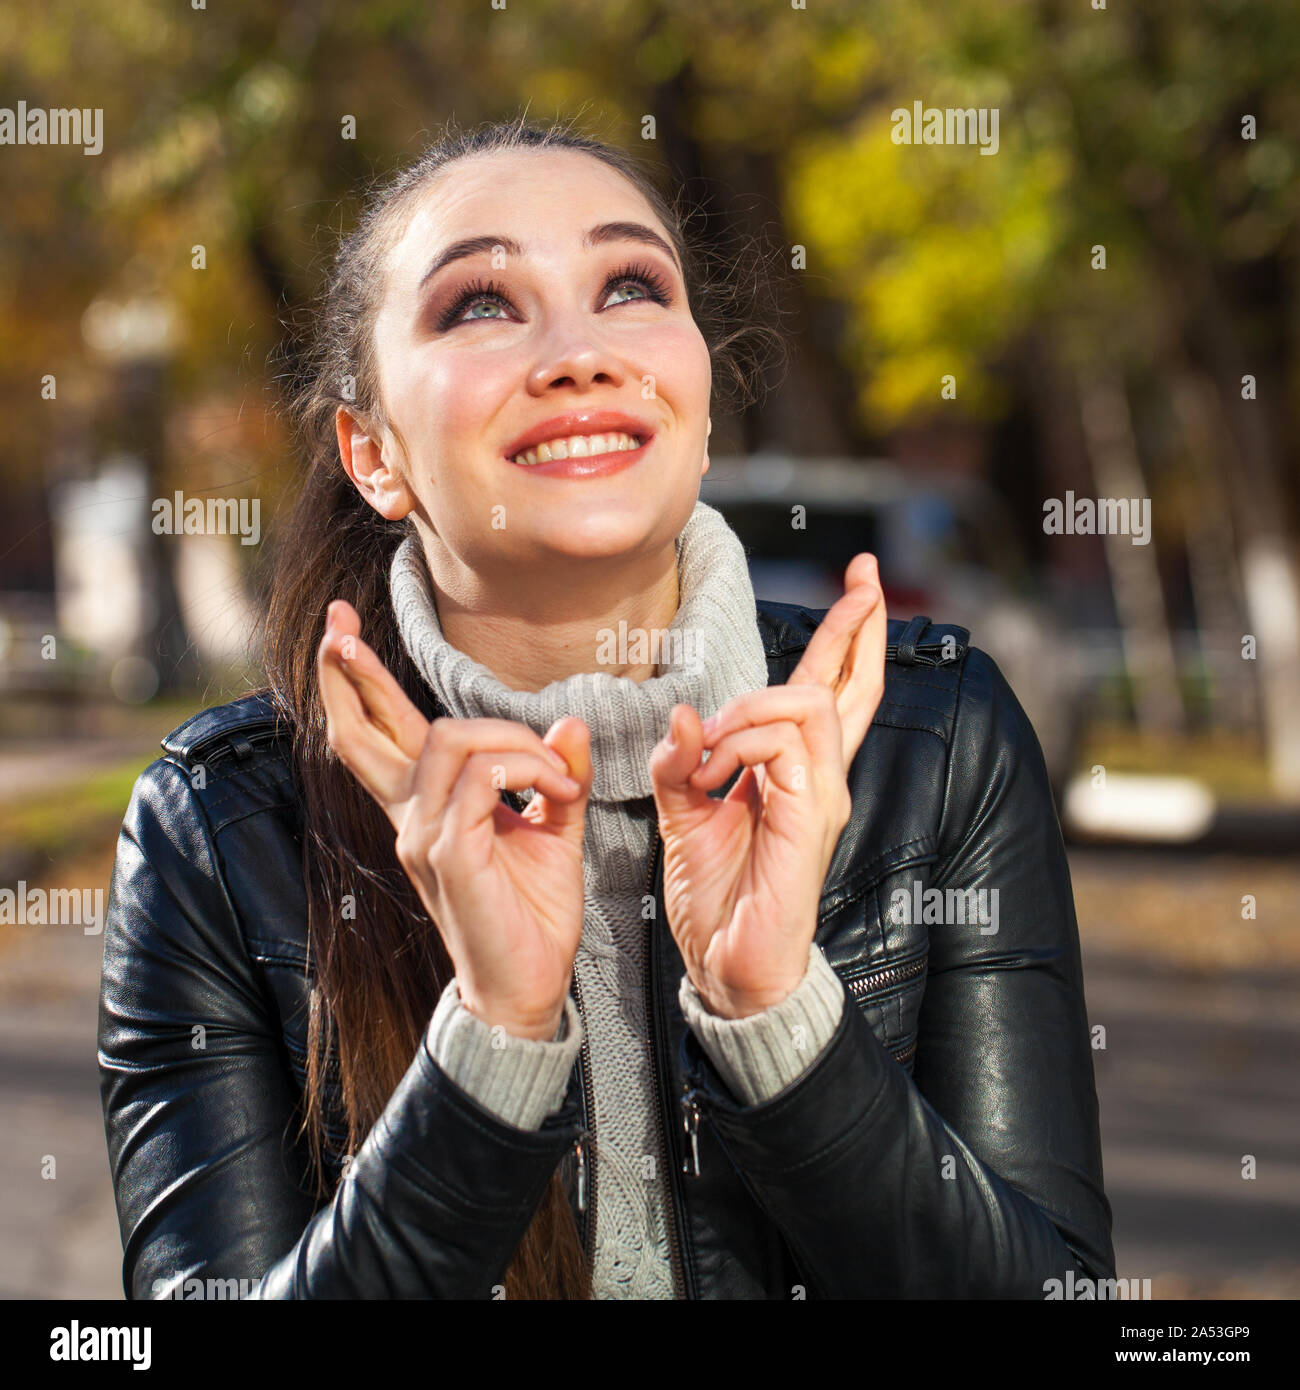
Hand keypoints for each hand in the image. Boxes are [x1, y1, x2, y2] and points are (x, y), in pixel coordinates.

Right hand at [317, 600, 592, 1039]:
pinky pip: (479, 778)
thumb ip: (555, 773)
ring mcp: (422, 835)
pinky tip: (555, 792)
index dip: (354, 683)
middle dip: (353, 674)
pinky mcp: (447, 854)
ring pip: (449, 740)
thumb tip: (569, 720)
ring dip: (514, 740)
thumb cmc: (531, 913)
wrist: (529, 986)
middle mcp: (412, 817)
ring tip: (557, 776)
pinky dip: (526, 767)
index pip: (378, 735)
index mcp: (428, 807)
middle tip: (339, 625)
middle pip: (362, 732)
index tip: (340, 629)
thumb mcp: (552, 829)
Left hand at [647, 554, 886, 1018]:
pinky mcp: (810, 820)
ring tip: (711, 754)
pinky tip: (713, 772)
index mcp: (794, 775)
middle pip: (847, 687)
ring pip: (806, 706)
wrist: (727, 969)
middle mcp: (820, 780)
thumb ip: (685, 762)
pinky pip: (786, 747)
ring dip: (747, 710)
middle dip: (854, 627)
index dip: (847, 639)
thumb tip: (685, 713)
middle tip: (864, 580)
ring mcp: (821, 799)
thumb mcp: (684, 813)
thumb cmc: (716, 897)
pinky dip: (740, 742)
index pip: (829, 693)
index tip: (861, 584)